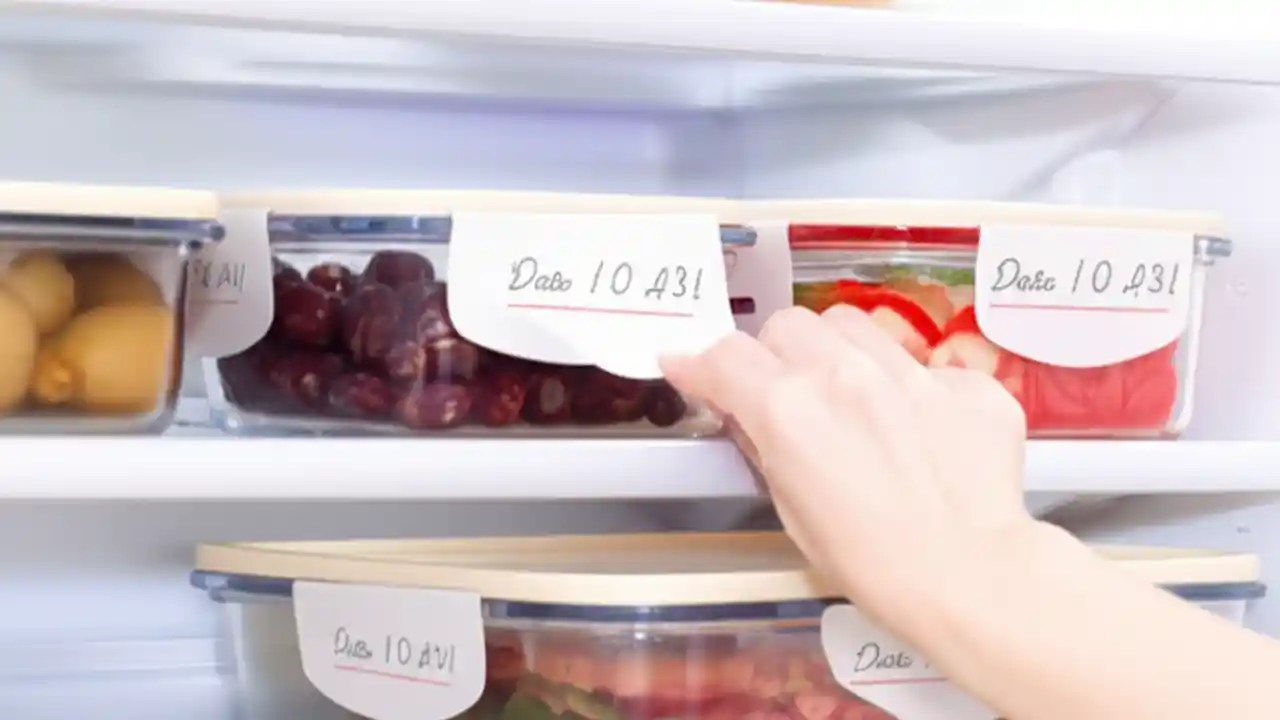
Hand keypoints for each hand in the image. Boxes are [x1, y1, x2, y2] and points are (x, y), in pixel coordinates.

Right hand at [662, 306, 1036, 642]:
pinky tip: (920, 433)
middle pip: (787, 325)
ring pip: (851, 325)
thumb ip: (766, 447)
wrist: (972, 576)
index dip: (699, 363)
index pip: (724, 356)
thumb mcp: (792, 511)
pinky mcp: (966, 382)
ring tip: (851, 397)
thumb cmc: (870, 564)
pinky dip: (908, 389)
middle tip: (785, 393)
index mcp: (789, 410)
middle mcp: (844, 374)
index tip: (690, 369)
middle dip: (774, 354)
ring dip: (836, 352)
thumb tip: (746, 414)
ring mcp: (910, 371)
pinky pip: (921, 364)